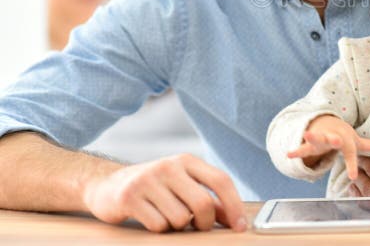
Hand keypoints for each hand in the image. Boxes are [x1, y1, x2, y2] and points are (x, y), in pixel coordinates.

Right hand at [81, 153, 245, 232]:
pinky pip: (158, 225)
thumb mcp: (182, 185)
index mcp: (187, 160)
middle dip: (205, 223)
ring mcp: (148, 180)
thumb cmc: (154, 188)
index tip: (240, 227)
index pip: (221, 180)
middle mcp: (169, 166)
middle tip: (197, 227)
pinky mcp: (129, 197)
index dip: (234, 206)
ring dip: (178, 227)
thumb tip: (235, 219)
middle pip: (203, 204)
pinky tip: (150, 218)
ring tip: (167, 216)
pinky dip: (159, 229)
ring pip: (181, 219)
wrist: (108, 186)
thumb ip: (208, 198)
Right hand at [287, 115, 369, 179]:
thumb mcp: (355, 141)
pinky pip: (303, 148)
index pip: (350, 155)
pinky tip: (289, 154)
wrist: (326, 122)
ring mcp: (321, 139)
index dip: (352, 165)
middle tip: (335, 141)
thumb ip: (367, 145)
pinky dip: (296, 151)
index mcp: (345, 142)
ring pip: (317, 139)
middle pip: (334, 140)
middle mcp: (333, 139)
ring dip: (312, 137)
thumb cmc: (342, 135)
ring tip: (306, 135)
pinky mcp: (311, 142)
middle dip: (334, 140)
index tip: (352, 177)